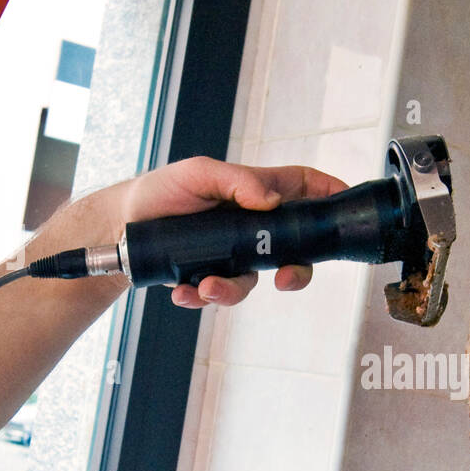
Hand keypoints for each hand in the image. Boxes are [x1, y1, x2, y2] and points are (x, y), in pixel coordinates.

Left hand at [120, 157, 348, 308]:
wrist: (122, 228)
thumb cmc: (161, 191)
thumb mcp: (198, 173)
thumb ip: (237, 182)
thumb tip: (271, 201)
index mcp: (256, 192)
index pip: (306, 189)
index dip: (331, 196)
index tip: (347, 209)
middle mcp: (253, 227)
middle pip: (296, 251)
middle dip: (296, 272)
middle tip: (283, 280)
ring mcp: (235, 255)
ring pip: (254, 283)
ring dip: (232, 290)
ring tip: (205, 286)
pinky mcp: (213, 276)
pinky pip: (220, 295)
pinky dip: (202, 297)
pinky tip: (184, 291)